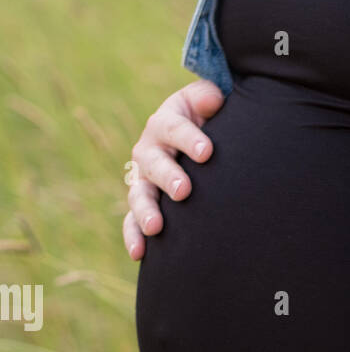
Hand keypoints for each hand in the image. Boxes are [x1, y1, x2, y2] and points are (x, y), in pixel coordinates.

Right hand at [123, 79, 225, 259]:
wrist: (199, 140)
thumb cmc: (208, 120)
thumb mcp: (207, 102)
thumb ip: (209, 97)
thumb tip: (214, 99)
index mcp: (165, 122)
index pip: (173, 127)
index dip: (188, 138)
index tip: (206, 152)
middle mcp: (149, 151)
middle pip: (153, 163)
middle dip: (168, 176)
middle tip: (184, 190)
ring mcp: (144, 180)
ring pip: (139, 195)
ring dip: (146, 211)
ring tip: (156, 228)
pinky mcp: (143, 205)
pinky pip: (133, 222)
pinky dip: (134, 237)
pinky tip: (140, 254)